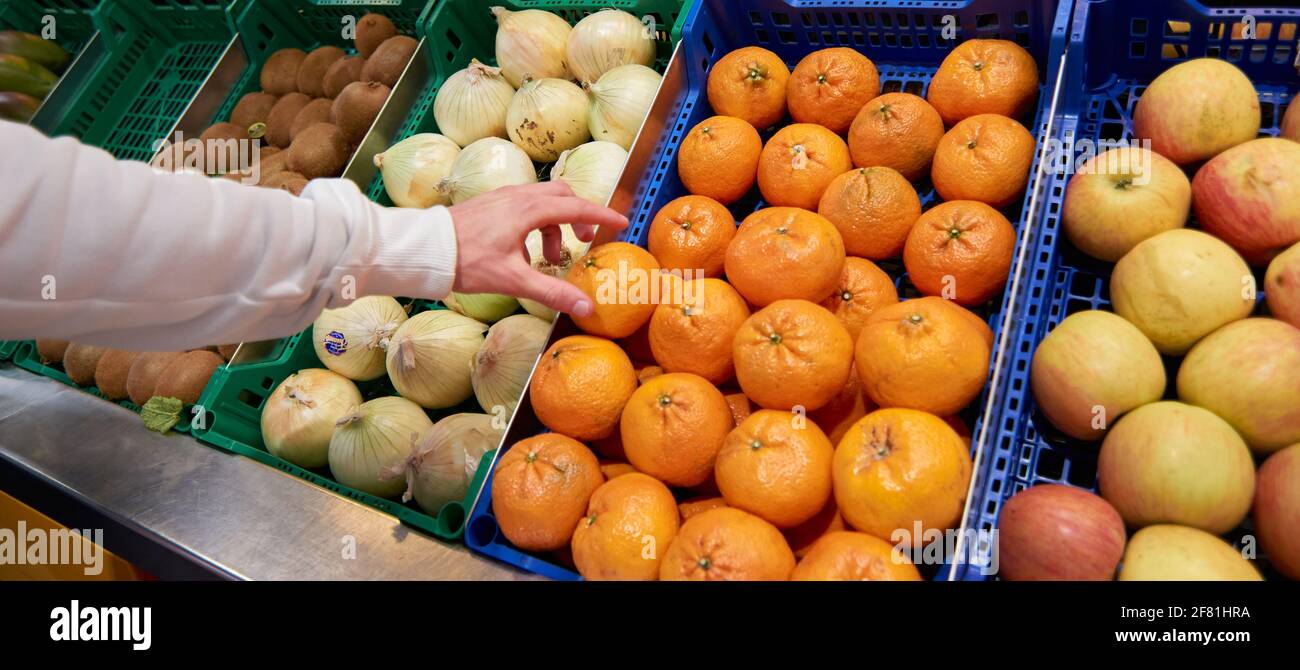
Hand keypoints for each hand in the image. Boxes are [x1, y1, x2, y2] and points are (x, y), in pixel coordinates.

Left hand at [448, 181, 627, 316]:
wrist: (426, 249)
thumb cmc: (467, 262)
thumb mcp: (513, 280)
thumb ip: (552, 292)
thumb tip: (586, 308)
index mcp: (528, 210)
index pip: (576, 206)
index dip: (602, 214)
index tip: (621, 222)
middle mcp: (518, 196)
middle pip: (562, 195)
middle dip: (579, 215)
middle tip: (584, 241)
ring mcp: (502, 196)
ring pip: (542, 200)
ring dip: (555, 224)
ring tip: (548, 257)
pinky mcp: (490, 203)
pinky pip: (523, 206)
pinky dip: (535, 224)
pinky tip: (522, 253)